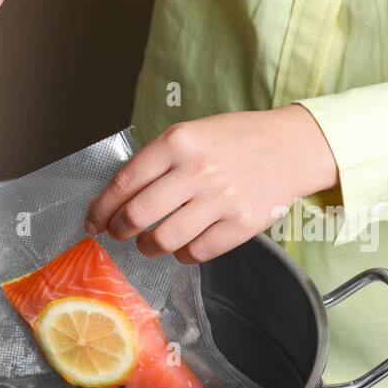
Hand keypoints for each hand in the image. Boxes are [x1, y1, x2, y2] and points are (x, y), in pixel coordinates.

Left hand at [85, 105, 339, 263]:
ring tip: (150, 244)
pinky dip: (183, 255)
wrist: (293, 146)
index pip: (125, 182)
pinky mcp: (242, 224)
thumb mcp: (194, 132)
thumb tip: (118, 196)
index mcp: (179, 141)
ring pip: (165, 239)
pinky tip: (183, 247)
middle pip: (138, 214)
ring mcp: (221, 199)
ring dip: (149, 247)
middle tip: (118, 233)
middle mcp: (197, 170)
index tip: (94, 221)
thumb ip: (159, 159)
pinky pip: (198, 251)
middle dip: (120, 229)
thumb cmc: (239, 139)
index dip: (102, 208)